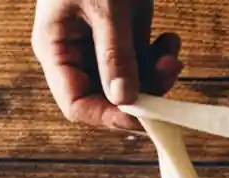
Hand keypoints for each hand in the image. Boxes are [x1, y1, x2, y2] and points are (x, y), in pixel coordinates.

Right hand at [32, 0, 182, 129]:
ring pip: (133, 84)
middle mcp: (77, 54)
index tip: (144, 117)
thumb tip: (124, 100)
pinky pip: (144, 64)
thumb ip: (115, 53)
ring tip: (172, 53)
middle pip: (109, 99)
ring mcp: (102, 47)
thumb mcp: (105, 8)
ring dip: (158, 76)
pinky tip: (171, 40)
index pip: (77, 104)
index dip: (109, 117)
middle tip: (170, 74)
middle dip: (143, 93)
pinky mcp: (126, 36)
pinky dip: (161, 58)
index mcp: (56, 48)